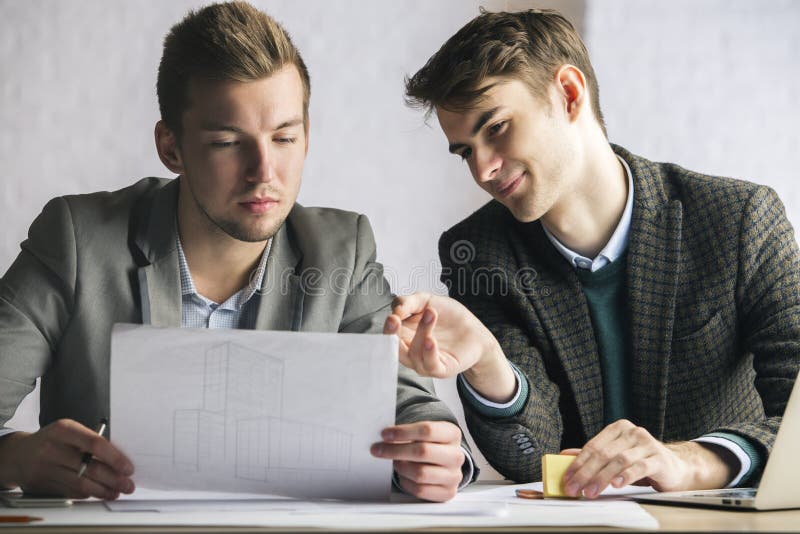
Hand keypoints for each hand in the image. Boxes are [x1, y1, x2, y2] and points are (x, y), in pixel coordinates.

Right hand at [0, 419, 134, 498]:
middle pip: (89, 468)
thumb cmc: (53, 441)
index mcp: (63, 430)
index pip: (95, 444)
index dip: (115, 458)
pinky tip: (100, 493)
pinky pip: (71, 492)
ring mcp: (45, 468)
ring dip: (103, 490)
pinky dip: (88, 494)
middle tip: (128, 485)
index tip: (128, 468)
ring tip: (117, 492)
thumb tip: (121, 460)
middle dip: (114, 479)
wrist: (19, 454)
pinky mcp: (41, 485)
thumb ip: (92, 442)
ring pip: (81, 484)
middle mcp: (52, 449)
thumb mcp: (70, 432)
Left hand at [370, 421, 464, 501]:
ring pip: (420, 473)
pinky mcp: (447, 493)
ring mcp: (453, 476)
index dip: (402, 432)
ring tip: (394, 462)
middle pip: (423, 452)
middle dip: (395, 450)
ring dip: (401, 467)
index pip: (427, 430)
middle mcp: (456, 455)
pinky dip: (406, 482)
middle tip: (377, 449)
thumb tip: (384, 436)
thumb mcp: (424, 433)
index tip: (384, 434)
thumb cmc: (430, 444)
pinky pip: (420, 490)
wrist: (445, 463)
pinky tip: (402, 474)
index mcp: (452, 434)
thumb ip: (407, 432)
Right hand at [384, 293, 514, 401]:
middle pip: (395, 347)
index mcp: (405, 335)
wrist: (474, 331)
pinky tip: (430, 340)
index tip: (393, 315)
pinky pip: (430, 365)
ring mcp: (425, 362)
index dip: (389, 326)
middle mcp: (412, 351)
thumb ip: (408, 302)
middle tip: (395, 319)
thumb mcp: (427, 301)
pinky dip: (429, 353)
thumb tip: (394, 310)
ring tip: (430, 313)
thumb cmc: (449, 317)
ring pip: (414, 353)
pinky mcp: (441, 369)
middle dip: (392, 334)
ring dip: (420, 333)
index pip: (390, 334)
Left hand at [561, 419, 735, 497]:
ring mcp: (647, 444)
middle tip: (575, 489)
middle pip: (604, 453)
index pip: (593, 445)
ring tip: (590, 492)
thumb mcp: (616, 456)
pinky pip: (639, 467)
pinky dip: (625, 476)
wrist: (675, 468)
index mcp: (618, 429)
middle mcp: (632, 432)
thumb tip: (565, 456)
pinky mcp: (659, 458)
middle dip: (586, 473)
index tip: (567, 479)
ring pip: (619, 460)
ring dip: (602, 478)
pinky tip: (616, 485)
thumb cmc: (642, 462)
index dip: (578, 463)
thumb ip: (593, 455)